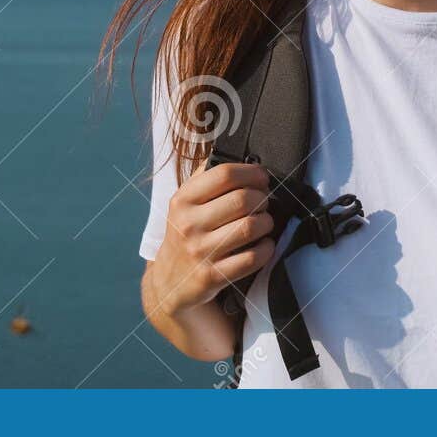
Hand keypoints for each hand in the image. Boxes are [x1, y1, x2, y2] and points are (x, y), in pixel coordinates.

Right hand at [149, 163, 274, 316]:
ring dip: (266, 222)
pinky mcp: (213, 276)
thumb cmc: (187, 232)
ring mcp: (200, 252)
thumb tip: (241, 155)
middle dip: (263, 198)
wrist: (170, 281)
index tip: (261, 178)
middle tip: (263, 203)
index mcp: (183, 200)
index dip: (251, 172)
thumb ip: (207, 177)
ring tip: (264, 222)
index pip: (225, 174)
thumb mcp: (186, 203)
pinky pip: (253, 258)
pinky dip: (266, 248)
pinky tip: (263, 244)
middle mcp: (188, 224)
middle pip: (242, 200)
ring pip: (250, 227)